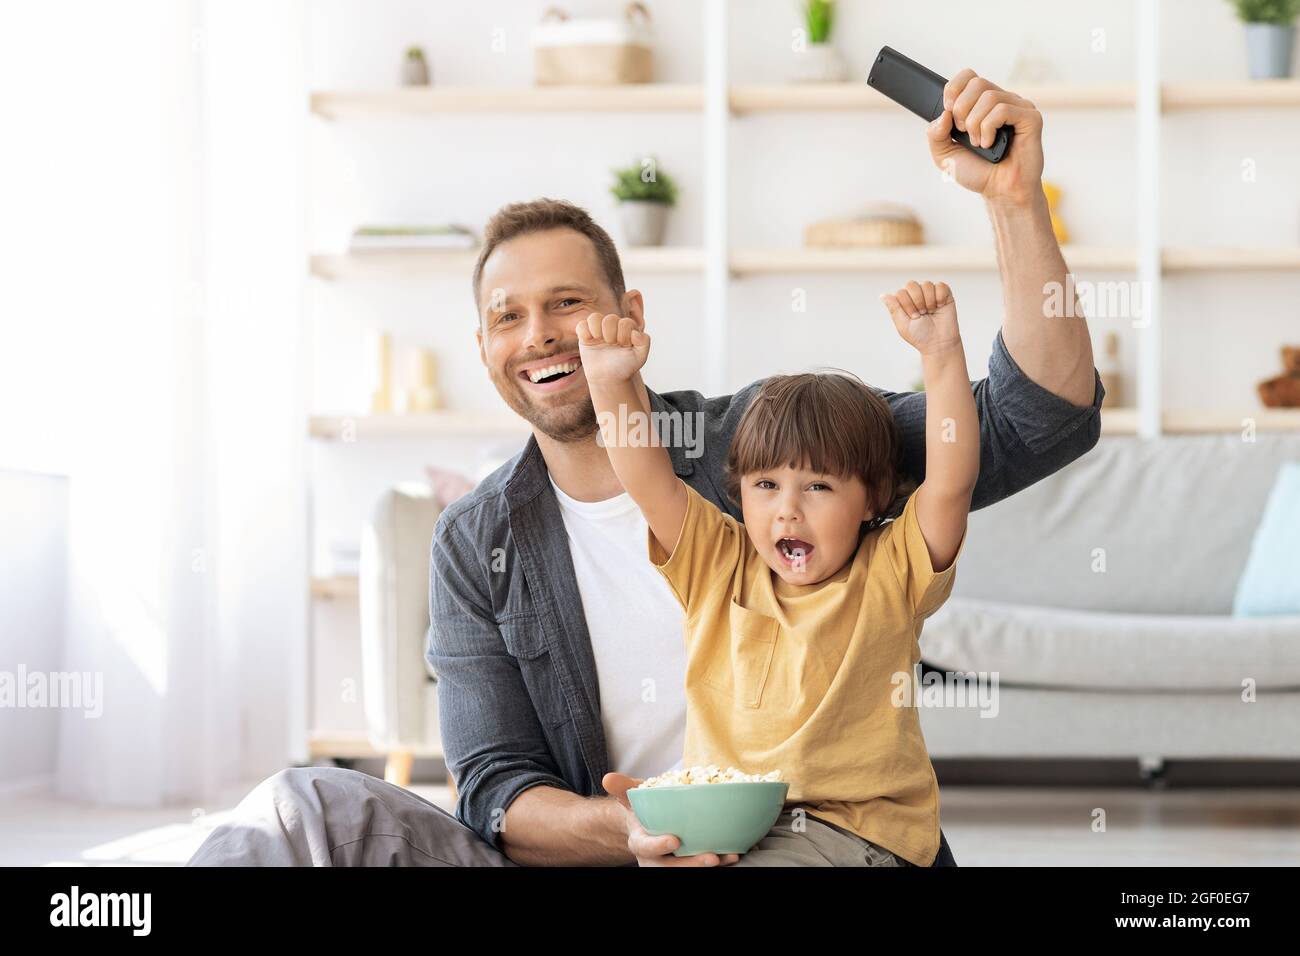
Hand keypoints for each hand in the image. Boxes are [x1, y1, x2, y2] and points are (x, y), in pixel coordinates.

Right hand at [575, 312, 649, 385]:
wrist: (609, 378)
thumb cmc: (625, 366)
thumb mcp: (640, 357)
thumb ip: (644, 342)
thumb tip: (636, 332)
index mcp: (626, 328)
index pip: (625, 322)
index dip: (624, 334)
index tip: (623, 346)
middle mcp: (612, 326)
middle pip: (610, 318)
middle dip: (611, 332)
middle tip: (611, 344)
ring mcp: (598, 330)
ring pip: (594, 317)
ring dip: (597, 329)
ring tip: (599, 340)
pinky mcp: (586, 336)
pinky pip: (581, 325)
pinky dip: (584, 332)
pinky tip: (589, 341)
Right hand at [603, 772, 740, 866]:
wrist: (648, 823)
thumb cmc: (641, 809)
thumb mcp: (630, 797)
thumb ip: (623, 788)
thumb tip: (608, 778)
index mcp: (639, 842)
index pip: (645, 847)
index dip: (658, 846)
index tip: (674, 840)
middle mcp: (656, 859)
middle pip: (671, 868)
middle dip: (691, 865)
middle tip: (710, 858)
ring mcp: (673, 863)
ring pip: (688, 870)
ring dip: (708, 866)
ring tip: (727, 857)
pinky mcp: (689, 862)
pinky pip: (702, 866)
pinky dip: (720, 861)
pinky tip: (733, 853)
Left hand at [880, 281, 961, 355]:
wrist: (939, 342)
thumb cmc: (919, 335)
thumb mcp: (902, 324)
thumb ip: (894, 308)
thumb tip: (882, 295)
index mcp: (905, 301)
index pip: (901, 292)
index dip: (907, 304)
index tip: (913, 317)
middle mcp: (916, 294)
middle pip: (911, 284)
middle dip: (917, 301)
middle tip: (922, 314)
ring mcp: (930, 293)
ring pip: (926, 284)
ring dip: (929, 301)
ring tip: (931, 312)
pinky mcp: (944, 293)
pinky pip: (940, 285)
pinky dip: (940, 297)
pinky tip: (940, 306)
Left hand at [926, 69, 1044, 207]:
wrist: (999, 192)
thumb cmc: (978, 173)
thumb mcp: (945, 155)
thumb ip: (936, 134)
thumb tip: (944, 113)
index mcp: (982, 104)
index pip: (968, 77)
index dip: (953, 89)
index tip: (948, 112)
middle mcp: (1002, 101)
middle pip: (977, 83)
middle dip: (961, 110)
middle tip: (964, 133)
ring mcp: (1018, 108)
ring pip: (989, 97)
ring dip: (975, 124)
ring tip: (979, 144)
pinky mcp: (1030, 118)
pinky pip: (1003, 110)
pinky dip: (989, 128)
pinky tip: (991, 144)